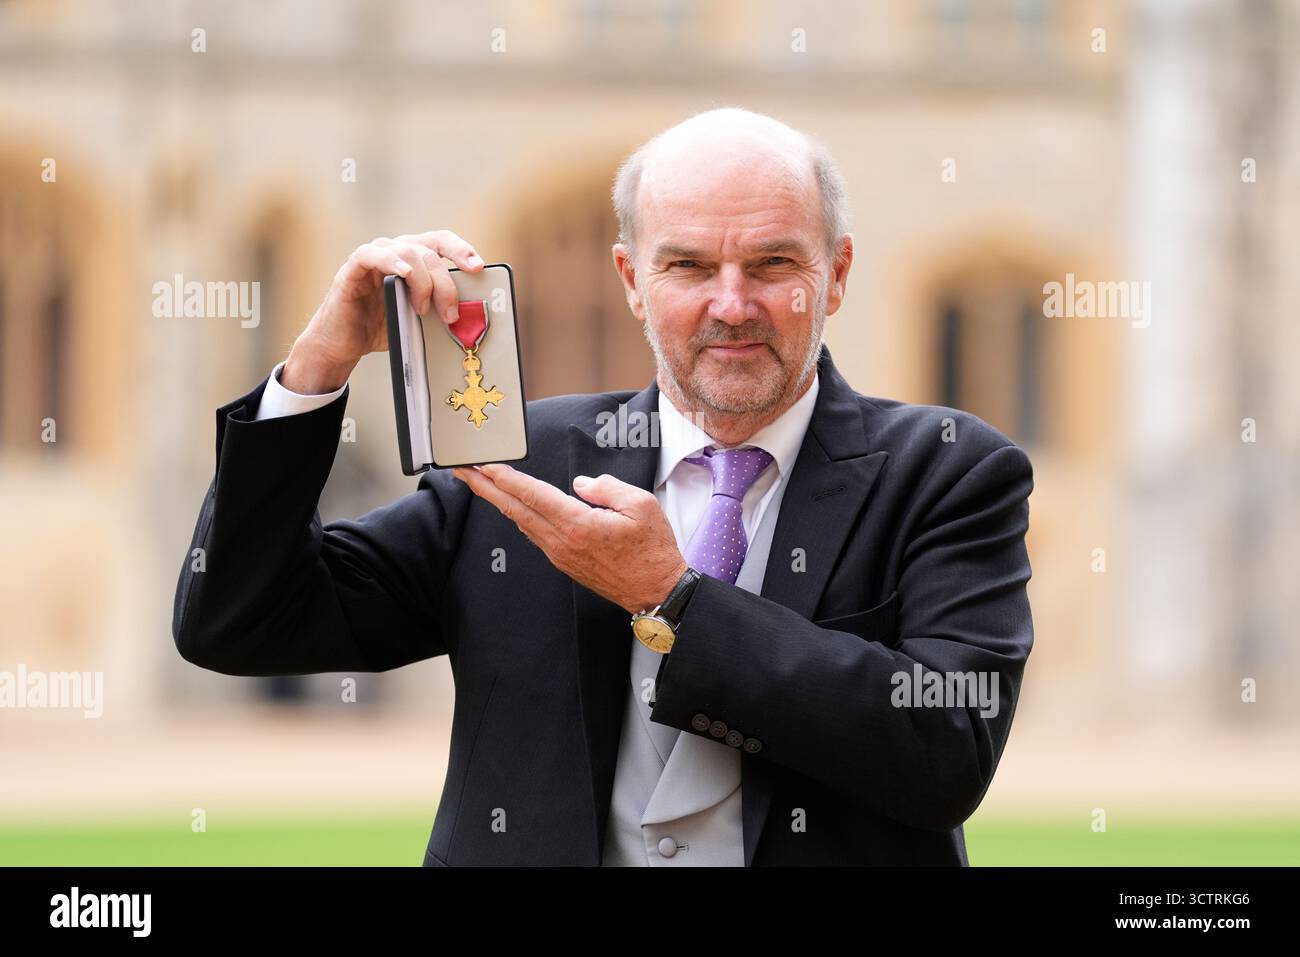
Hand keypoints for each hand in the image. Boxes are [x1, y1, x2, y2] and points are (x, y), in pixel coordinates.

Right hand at [283, 230, 483, 391]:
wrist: (344, 343)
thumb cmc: (382, 327)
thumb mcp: (419, 317)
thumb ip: (439, 307)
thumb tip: (470, 312)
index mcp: (413, 259)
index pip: (440, 242)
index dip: (461, 250)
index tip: (478, 268)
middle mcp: (395, 252)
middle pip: (429, 252)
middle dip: (446, 284)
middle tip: (450, 314)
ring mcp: (374, 257)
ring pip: (409, 253)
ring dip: (424, 283)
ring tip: (422, 310)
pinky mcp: (353, 268)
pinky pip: (373, 255)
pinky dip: (392, 261)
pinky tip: (404, 273)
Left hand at [452, 464, 688, 614]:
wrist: (656, 592)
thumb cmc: (653, 550)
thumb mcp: (640, 505)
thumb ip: (607, 487)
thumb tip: (581, 484)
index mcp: (578, 525)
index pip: (533, 495)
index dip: (506, 478)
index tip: (484, 465)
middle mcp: (562, 542)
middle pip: (515, 510)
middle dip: (486, 488)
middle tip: (463, 471)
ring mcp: (561, 555)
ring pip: (522, 523)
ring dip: (499, 502)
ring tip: (481, 484)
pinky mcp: (565, 563)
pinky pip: (536, 535)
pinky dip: (519, 517)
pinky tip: (513, 508)